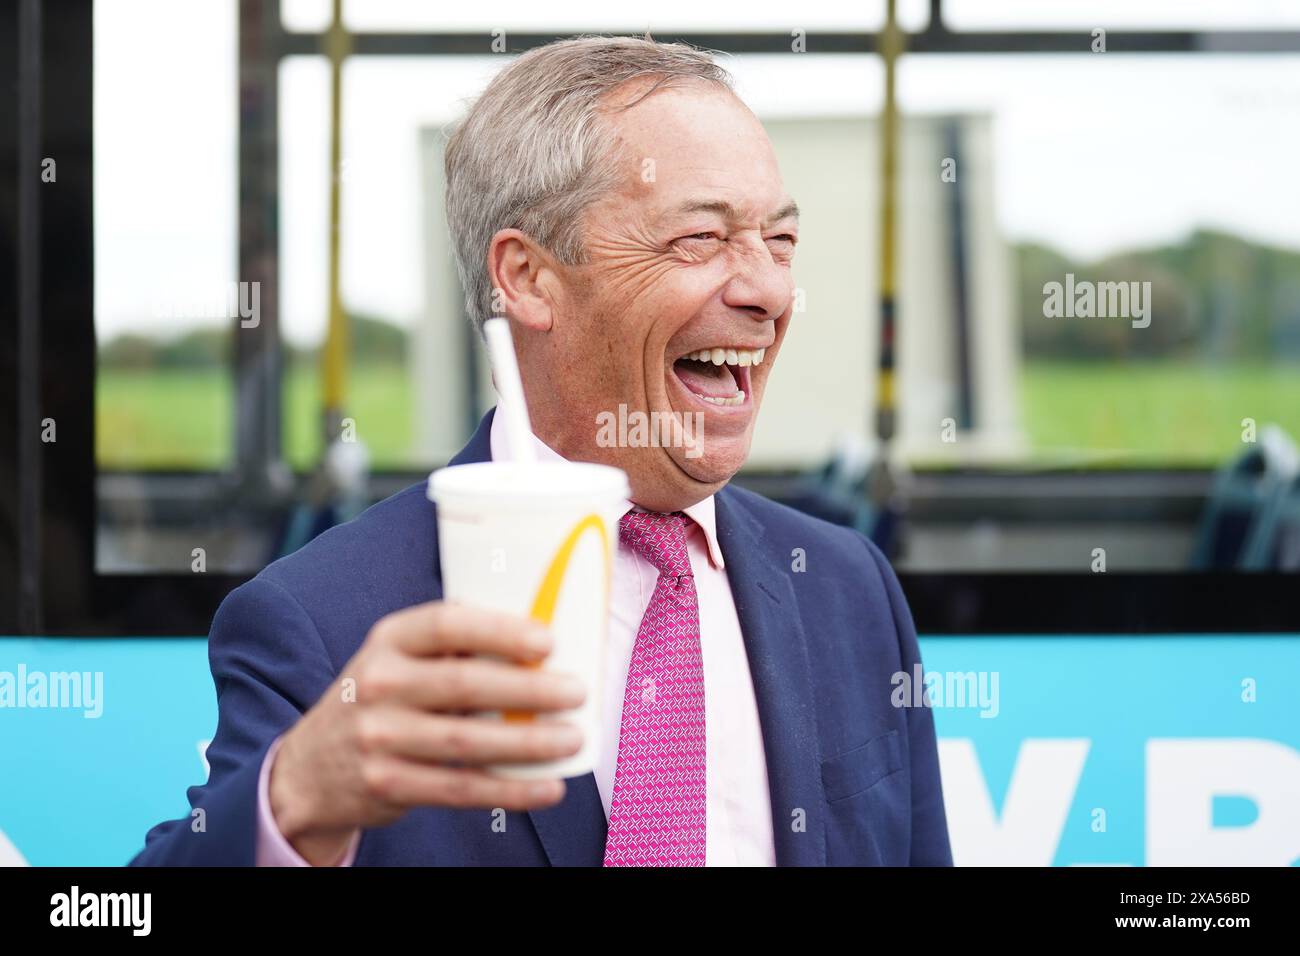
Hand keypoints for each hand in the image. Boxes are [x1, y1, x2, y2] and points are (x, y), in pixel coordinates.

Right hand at [268, 602, 584, 864]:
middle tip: (576, 692)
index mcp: (390, 639)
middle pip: (463, 685)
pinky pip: (461, 789)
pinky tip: (549, 787)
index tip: (547, 642)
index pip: (446, 624)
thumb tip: (542, 643)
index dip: (499, 631)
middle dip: (529, 690)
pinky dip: (511, 790)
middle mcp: (378, 684)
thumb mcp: (401, 657)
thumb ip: (456, 647)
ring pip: (467, 742)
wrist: (311, 766)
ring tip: (574, 738)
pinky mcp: (388, 784)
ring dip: (529, 743)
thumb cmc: (383, 697)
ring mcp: (379, 737)